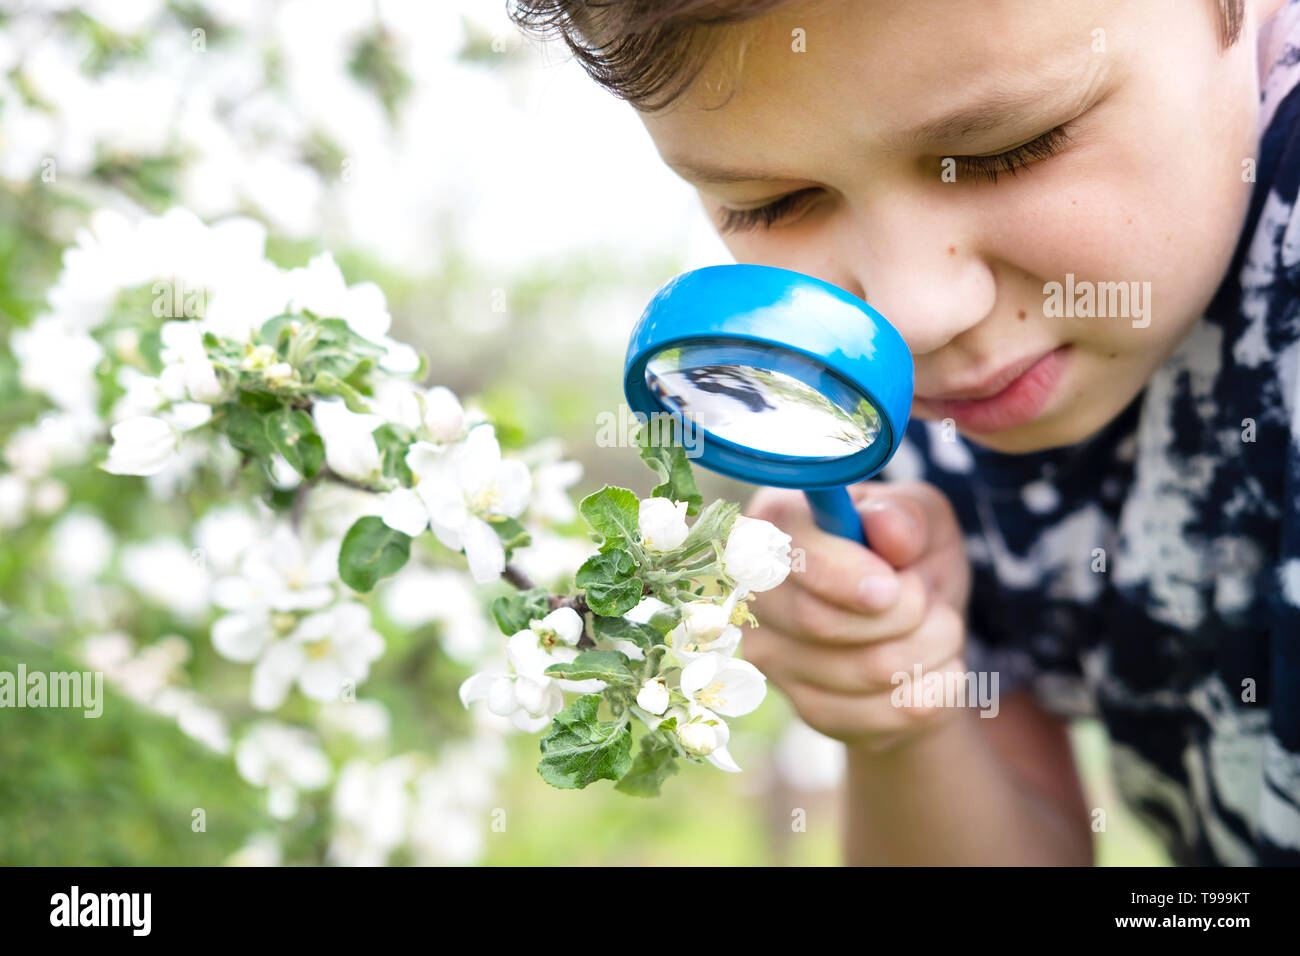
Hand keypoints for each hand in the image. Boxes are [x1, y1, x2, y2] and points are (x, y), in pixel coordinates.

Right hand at [742, 481, 971, 752]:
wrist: (923, 635)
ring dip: (930, 648)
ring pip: (862, 669)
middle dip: (904, 613)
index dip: (836, 572)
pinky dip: (931, 692)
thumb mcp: (923, 521)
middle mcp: (756, 593)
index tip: (890, 586)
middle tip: (932, 601)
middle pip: (816, 620)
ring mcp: (774, 656)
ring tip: (944, 630)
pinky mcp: (807, 708)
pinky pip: (877, 714)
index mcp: (774, 526)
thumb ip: (907, 514)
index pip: (779, 552)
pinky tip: (940, 673)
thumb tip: (886, 527)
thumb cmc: (911, 561)